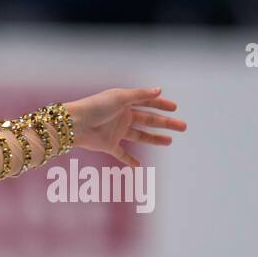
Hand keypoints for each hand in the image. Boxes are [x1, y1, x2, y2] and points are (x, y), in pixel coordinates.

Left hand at [63, 87, 186, 166]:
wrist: (74, 125)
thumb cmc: (95, 107)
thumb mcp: (120, 98)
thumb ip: (140, 95)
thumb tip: (159, 90)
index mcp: (124, 103)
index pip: (147, 103)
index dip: (161, 105)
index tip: (175, 108)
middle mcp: (122, 117)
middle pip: (148, 120)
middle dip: (166, 123)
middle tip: (183, 127)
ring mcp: (116, 132)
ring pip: (140, 136)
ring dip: (154, 139)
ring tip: (169, 142)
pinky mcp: (108, 146)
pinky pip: (121, 154)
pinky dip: (129, 160)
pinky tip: (139, 166)